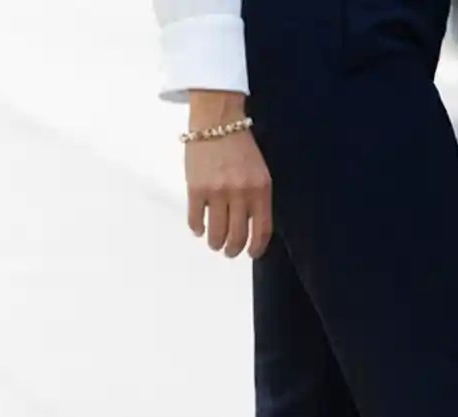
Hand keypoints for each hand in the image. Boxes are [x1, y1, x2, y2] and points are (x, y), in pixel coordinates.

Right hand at [185, 91, 272, 258]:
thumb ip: (258, 199)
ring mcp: (217, 192)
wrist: (217, 121)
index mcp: (260, 190)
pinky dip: (197, 228)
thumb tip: (251, 229)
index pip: (261, 230)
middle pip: (238, 236)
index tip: (251, 253)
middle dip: (233, 250)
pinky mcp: (196, 189)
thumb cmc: (240, 148)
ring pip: (216, 233)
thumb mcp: (260, 173)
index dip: (256, 247)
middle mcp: (240, 193)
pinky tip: (199, 228)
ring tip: (214, 242)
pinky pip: (196, 220)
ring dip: (215, 243)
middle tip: (229, 251)